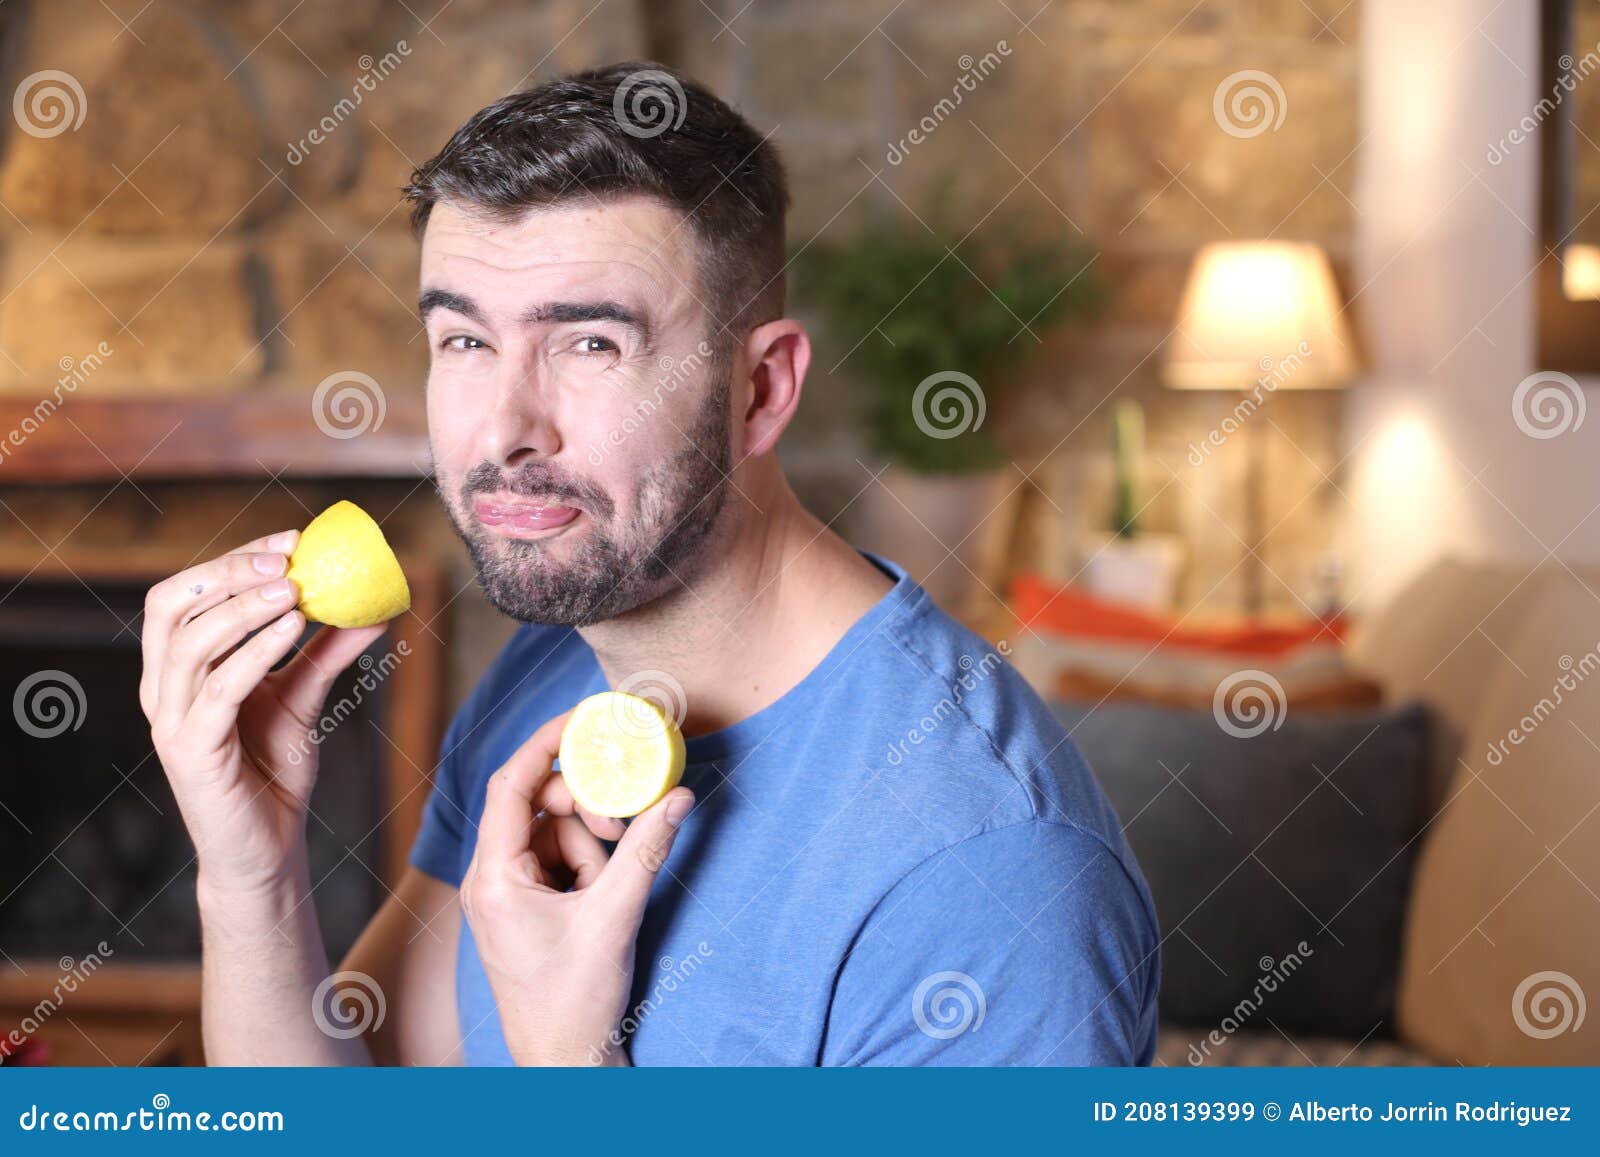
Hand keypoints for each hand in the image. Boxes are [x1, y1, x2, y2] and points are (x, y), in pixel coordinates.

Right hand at [139, 529, 388, 892]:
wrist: (267, 849)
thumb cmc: (273, 772)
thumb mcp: (305, 698)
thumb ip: (327, 652)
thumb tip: (376, 606)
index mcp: (178, 669)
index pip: (186, 593)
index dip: (232, 558)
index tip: (291, 539)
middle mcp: (162, 689)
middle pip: (175, 605)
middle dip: (229, 572)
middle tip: (288, 557)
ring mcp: (169, 720)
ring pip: (190, 642)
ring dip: (244, 607)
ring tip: (296, 588)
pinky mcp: (191, 751)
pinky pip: (219, 688)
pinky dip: (254, 651)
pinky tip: (292, 628)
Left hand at [459, 711, 693, 1065]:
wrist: (563, 1061)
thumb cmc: (573, 1000)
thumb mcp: (615, 917)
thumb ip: (646, 850)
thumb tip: (678, 796)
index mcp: (494, 878)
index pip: (511, 783)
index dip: (547, 743)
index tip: (584, 719)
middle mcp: (489, 879)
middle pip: (539, 804)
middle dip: (585, 810)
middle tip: (619, 827)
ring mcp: (503, 892)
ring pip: (553, 832)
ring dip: (589, 849)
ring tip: (604, 894)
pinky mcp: (521, 904)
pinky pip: (555, 859)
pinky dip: (584, 867)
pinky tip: (597, 900)